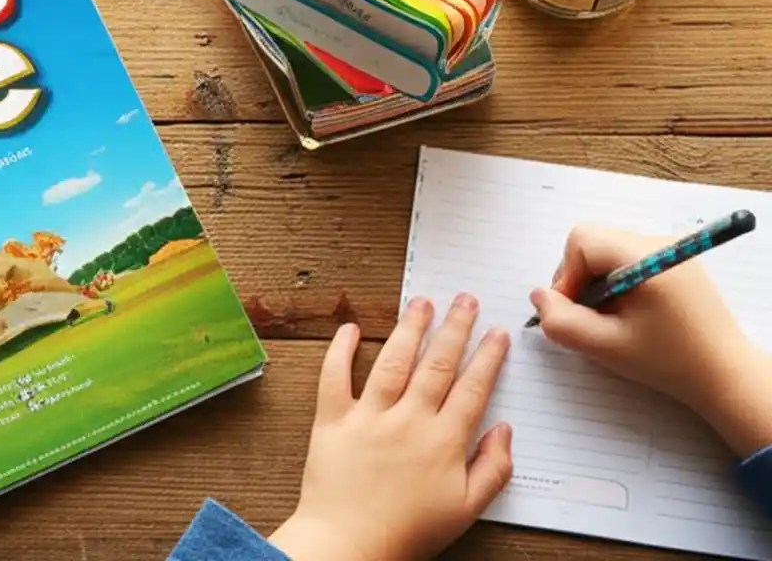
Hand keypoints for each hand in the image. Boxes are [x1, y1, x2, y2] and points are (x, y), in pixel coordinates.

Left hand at [268, 295, 512, 560]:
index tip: (497, 332)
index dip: (487, 357)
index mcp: (444, 441)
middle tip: (465, 299)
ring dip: (410, 328)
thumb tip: (504, 430)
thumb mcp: (466, 510)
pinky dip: (340, 350)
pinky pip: (334, 377)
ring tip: (422, 302)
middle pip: (437, 364)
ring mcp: (368, 417)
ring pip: (393, 361)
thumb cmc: (408, 533)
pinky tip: (351, 328)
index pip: (472, 387)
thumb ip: (493, 469)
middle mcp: (408, 420)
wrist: (348, 547)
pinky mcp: (332, 421)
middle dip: (455, 328)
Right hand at [530, 224, 771, 456]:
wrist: (724, 374)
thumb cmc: (668, 361)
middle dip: (579, 278)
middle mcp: (659, 243)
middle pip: (594, 242)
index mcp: (646, 256)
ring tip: (610, 318)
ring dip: (596, 282)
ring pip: (608, 251)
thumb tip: (539, 297)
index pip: (582, 241)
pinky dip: (616, 283)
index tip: (573, 310)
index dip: (566, 275)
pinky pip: (627, 259)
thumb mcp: (605, 346)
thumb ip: (561, 321)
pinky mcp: (676, 262)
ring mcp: (670, 250)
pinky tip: (628, 314)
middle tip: (588, 317)